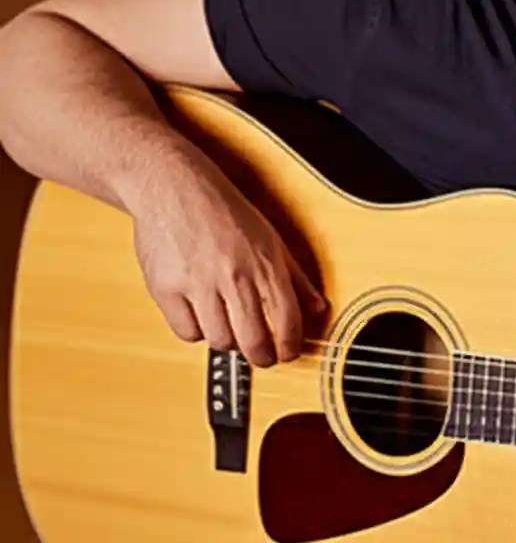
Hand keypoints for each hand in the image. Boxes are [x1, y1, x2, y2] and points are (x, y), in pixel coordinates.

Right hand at [129, 163, 327, 366]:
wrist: (174, 187)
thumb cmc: (225, 212)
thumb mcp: (271, 240)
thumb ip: (296, 279)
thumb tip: (320, 310)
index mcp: (265, 264)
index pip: (287, 322)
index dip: (290, 347)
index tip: (287, 353)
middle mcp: (235, 276)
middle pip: (254, 341)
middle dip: (262, 356)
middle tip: (261, 355)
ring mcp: (199, 284)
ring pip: (220, 341)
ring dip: (228, 341)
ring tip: (229, 326)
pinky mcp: (167, 289)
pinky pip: (187, 332)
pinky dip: (196, 330)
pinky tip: (201, 314)